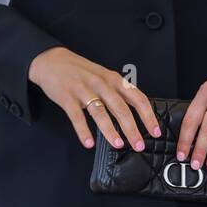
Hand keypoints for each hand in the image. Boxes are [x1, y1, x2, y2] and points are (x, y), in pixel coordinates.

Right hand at [29, 47, 161, 150]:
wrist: (52, 61)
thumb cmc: (81, 72)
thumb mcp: (104, 77)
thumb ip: (117, 93)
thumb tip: (133, 114)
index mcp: (114, 80)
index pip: (137, 98)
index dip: (148, 116)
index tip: (155, 131)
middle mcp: (101, 84)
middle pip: (121, 108)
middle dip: (132, 129)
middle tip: (139, 145)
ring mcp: (84, 90)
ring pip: (101, 113)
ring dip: (111, 131)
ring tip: (118, 145)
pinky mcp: (67, 97)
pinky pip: (77, 117)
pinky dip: (83, 131)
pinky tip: (88, 143)